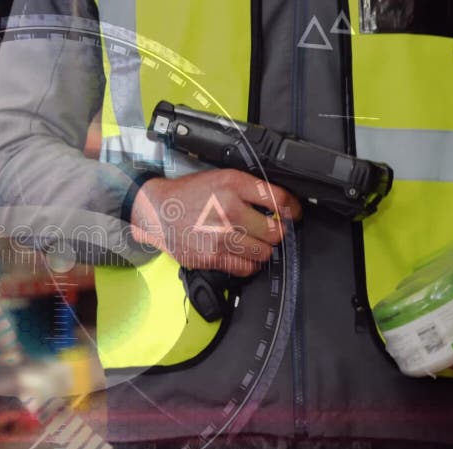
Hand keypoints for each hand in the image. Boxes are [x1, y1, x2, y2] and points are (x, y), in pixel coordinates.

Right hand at [129, 169, 301, 276]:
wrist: (158, 211)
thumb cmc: (189, 194)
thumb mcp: (221, 178)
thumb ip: (249, 188)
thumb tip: (280, 204)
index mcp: (233, 185)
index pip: (279, 200)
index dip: (292, 209)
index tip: (294, 214)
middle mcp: (229, 209)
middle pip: (275, 231)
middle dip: (276, 232)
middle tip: (271, 230)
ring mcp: (221, 236)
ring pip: (264, 252)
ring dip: (263, 249)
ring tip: (254, 242)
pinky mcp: (213, 256)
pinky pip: (246, 267)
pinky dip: (250, 263)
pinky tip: (243, 254)